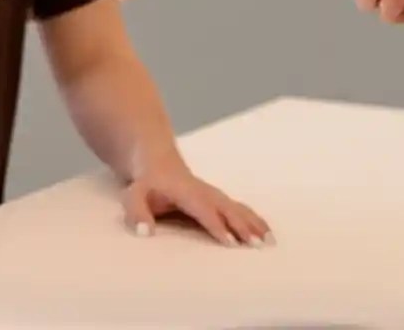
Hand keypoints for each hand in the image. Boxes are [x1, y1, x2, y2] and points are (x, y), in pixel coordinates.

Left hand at [122, 159, 271, 247]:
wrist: (157, 159)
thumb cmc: (146, 181)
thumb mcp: (133, 194)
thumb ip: (136, 212)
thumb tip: (144, 233)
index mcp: (187, 193)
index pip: (205, 211)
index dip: (218, 226)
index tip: (231, 243)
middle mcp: (206, 193)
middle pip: (228, 210)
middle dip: (244, 227)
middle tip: (258, 244)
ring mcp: (215, 195)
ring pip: (238, 209)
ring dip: (254, 224)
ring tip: (269, 240)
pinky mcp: (219, 198)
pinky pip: (239, 209)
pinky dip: (254, 219)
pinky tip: (265, 231)